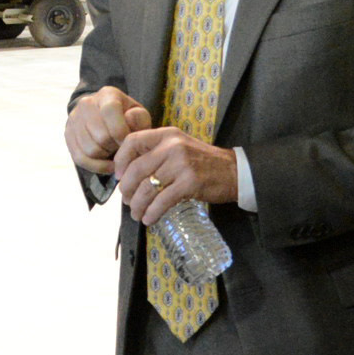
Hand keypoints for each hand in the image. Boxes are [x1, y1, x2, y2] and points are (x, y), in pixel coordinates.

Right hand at [67, 87, 150, 175]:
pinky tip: (107, 164)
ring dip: (106, 157)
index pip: (110, 111)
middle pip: (100, 136)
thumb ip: (139, 118)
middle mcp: (86, 103)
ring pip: (90, 150)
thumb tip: (129, 120)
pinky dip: (96, 166)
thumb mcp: (139, 115)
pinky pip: (80, 158)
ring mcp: (74, 119)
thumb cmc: (127, 118)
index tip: (128, 142)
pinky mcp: (68, 134)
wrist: (106, 117)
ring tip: (114, 153)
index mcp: (107, 94)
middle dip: (115, 147)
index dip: (121, 131)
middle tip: (122, 148)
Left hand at [109, 126, 239, 224]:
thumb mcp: (179, 147)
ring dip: (137, 205)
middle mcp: (172, 146)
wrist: (234, 171)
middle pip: (136, 169)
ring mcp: (181, 164)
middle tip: (127, 201)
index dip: (120, 161)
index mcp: (166, 135)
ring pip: (147, 188)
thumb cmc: (203, 162)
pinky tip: (149, 219)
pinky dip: (152, 213)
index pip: (132, 142)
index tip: (119, 177)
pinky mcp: (190, 182)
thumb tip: (127, 174)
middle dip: (126, 190)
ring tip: (137, 214)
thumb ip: (156, 154)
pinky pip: (162, 201)